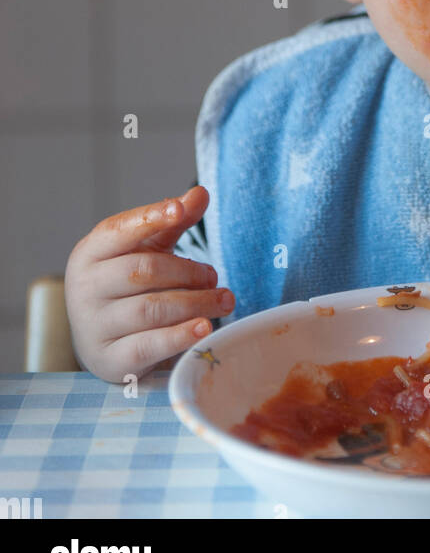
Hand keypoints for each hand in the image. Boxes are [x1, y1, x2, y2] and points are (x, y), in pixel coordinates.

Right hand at [64, 186, 233, 382]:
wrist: (107, 343)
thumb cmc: (129, 286)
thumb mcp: (148, 249)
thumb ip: (173, 222)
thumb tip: (200, 193)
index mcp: (88, 254)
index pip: (119, 230)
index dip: (150, 218)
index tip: (180, 210)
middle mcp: (84, 288)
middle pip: (142, 271)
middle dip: (187, 272)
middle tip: (213, 276)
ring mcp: (93, 326)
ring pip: (150, 309)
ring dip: (195, 302)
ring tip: (223, 300)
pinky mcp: (110, 360)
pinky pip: (148, 345)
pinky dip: (179, 336)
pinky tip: (204, 328)